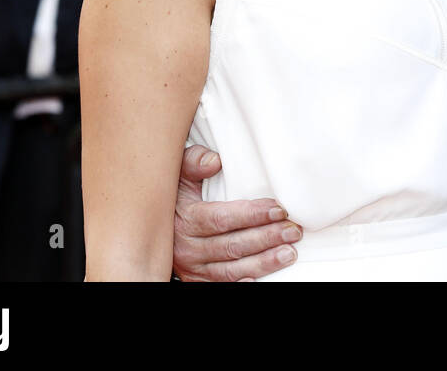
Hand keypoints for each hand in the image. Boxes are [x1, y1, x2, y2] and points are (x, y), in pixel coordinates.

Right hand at [172, 145, 301, 281]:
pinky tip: (261, 279)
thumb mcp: (178, 173)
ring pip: (231, 270)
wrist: (154, 221)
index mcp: (185, 219)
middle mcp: (186, 247)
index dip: (252, 215)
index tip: (279, 210)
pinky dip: (243, 283)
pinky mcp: (196, 280)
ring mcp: (191, 267)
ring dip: (263, 263)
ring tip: (288, 253)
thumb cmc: (175, 193)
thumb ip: (194, 161)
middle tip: (293, 231)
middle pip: (232, 246)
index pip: (222, 219)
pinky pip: (221, 286)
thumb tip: (214, 162)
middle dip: (266, 239)